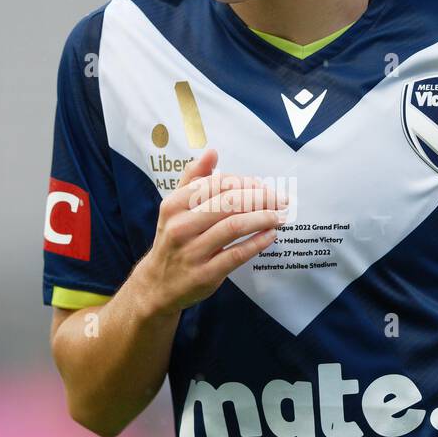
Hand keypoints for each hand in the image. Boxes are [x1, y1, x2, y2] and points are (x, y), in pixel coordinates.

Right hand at [128, 148, 287, 316]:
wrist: (158, 284)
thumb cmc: (174, 239)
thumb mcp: (175, 207)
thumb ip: (193, 178)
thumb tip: (211, 152)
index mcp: (174, 205)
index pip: (216, 184)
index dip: (244, 182)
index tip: (262, 186)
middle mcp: (181, 227)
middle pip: (228, 203)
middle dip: (260, 198)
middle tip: (279, 199)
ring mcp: (193, 252)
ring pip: (234, 226)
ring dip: (263, 218)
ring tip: (278, 215)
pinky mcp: (206, 274)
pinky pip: (237, 254)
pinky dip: (258, 242)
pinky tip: (270, 235)